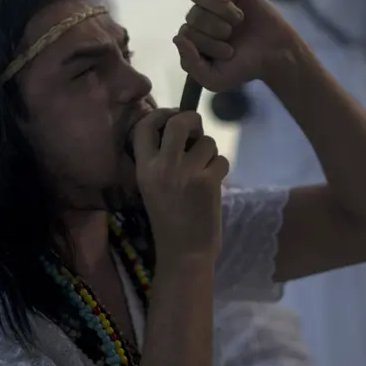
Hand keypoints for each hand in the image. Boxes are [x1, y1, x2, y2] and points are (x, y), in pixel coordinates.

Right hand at [130, 107, 228, 260]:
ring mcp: (186, 172)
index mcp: (144, 168)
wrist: (183, 252)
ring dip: (210, 152)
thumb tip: (181, 130)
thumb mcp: (152, 187)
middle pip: (179, 121)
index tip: (173, 116)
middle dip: (193, 120)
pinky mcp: (208, 181)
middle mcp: (163, 166)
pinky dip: (221, 169)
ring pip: (207, 141)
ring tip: (205, 171)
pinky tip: (214, 184)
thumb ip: (161, 160)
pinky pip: (222, 160)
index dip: (160, 114)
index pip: (144, 126)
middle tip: (197, 132)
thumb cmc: (168, 220)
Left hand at [177, 0, 305, 91]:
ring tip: (237, 20)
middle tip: (234, 37)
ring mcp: (212, 1)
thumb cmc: (245, 67)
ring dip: (220, 10)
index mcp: (193, 40)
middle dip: (215, 28)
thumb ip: (190, 63)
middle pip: (193, 15)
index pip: (185, 33)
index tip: (228, 53)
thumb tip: (177, 38)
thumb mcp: (214, 78)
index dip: (206, 43)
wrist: (276, 53)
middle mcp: (199, 18)